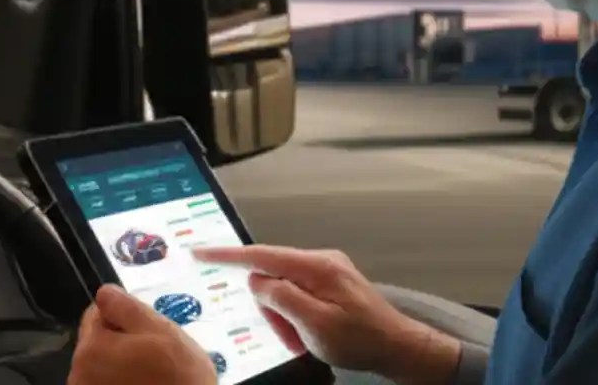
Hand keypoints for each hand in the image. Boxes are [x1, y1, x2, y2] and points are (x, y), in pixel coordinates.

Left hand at [68, 284, 217, 384]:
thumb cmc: (179, 376)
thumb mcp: (162, 331)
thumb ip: (127, 308)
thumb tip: (103, 292)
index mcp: (91, 348)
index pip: (96, 314)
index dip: (123, 317)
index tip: (146, 332)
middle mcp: (78, 374)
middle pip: (96, 341)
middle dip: (121, 342)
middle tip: (153, 354)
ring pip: (101, 364)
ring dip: (121, 364)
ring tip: (150, 374)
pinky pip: (105, 382)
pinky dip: (121, 381)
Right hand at [194, 245, 460, 384]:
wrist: (397, 346)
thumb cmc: (361, 338)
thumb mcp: (315, 324)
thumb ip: (281, 298)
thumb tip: (257, 280)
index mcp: (315, 266)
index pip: (261, 255)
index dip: (227, 255)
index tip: (200, 251)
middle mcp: (320, 260)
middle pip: (270, 275)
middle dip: (270, 308)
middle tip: (288, 335)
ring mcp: (325, 271)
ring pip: (282, 289)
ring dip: (284, 317)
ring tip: (302, 339)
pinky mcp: (329, 283)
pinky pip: (297, 295)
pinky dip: (295, 317)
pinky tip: (308, 334)